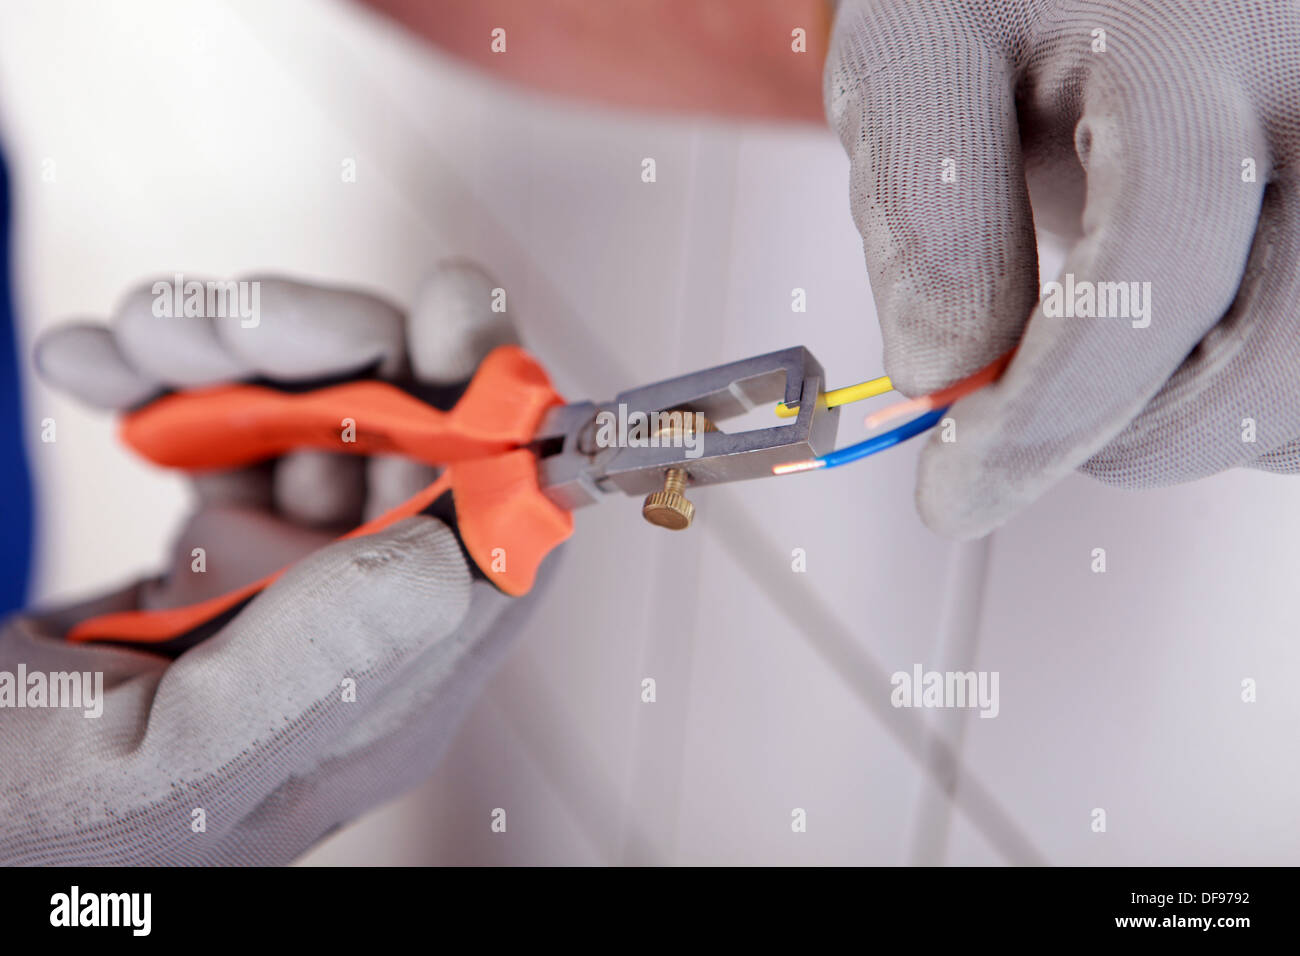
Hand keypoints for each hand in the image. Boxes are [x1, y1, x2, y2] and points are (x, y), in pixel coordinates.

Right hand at [1, 263, 536, 863]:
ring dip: (241, 358)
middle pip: (413, 459)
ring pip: (321, 428)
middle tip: (244, 314)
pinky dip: (168, 387)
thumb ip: (315, 668)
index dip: (495, 423)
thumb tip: (450, 557)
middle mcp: (361, 634)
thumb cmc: (29, 824)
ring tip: (145, 330)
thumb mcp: (166, 768)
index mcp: (383, 698)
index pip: (497, 545)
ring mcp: (291, 587)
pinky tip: (93, 364)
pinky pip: (230, 441)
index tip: (449, 318)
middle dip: (341, 361)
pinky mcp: (221, 554)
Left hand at [826, 0, 1299, 536]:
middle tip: (1021, 441)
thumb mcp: (922, 56)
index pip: (1156, 258)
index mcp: (1189, 43)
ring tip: (1095, 380)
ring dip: (1202, 430)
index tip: (959, 479)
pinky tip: (1175, 367)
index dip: (1052, 401)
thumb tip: (948, 373)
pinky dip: (1252, 411)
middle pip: (1279, 346)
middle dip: (1133, 436)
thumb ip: (928, 208)